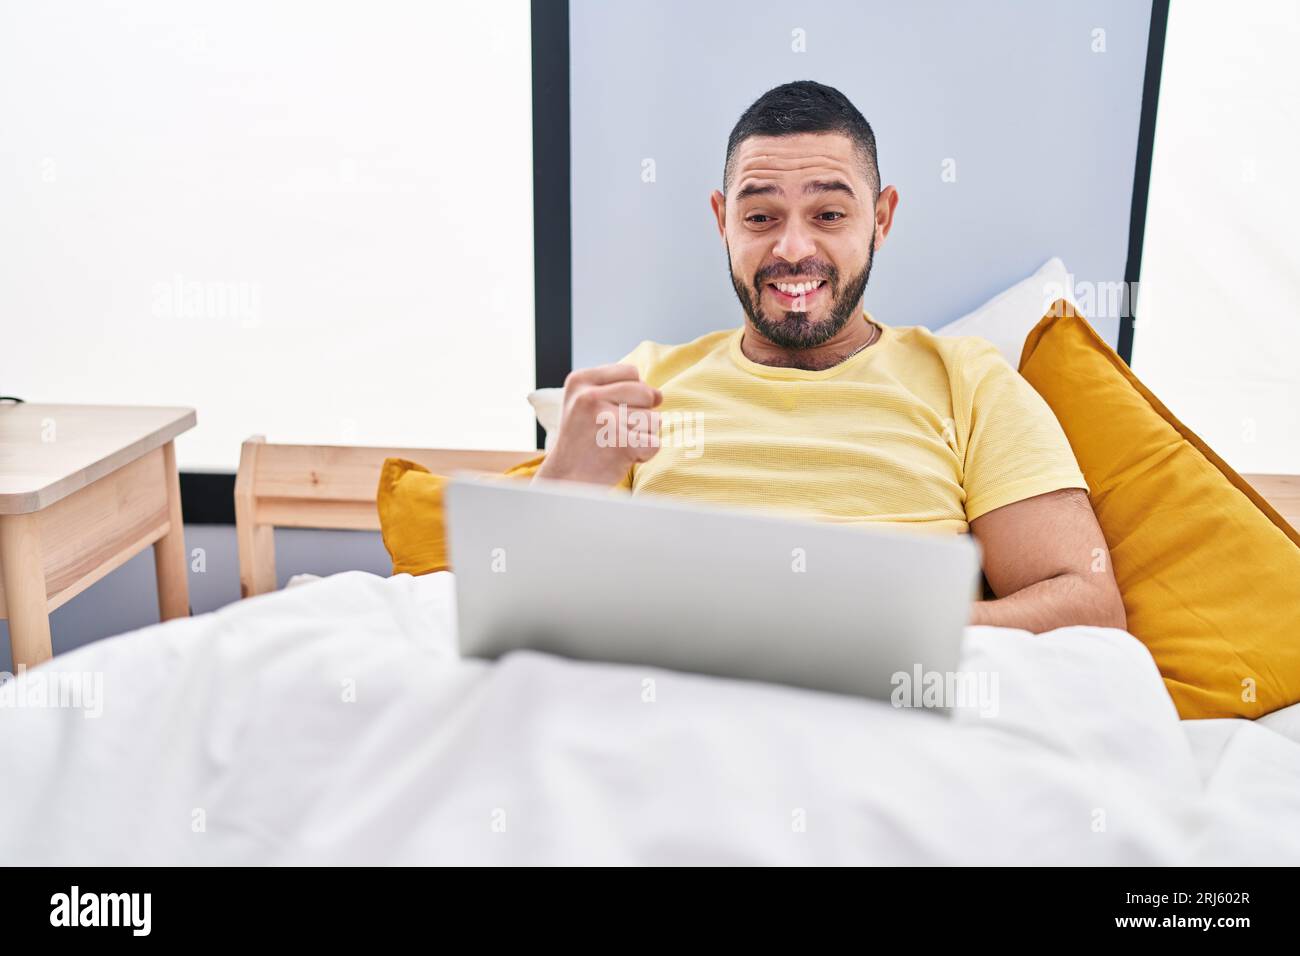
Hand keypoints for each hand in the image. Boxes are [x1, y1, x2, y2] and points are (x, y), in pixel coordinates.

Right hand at [535, 364, 662, 485]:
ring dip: (642, 435)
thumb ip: (621, 389)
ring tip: (615, 445)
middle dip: (639, 415)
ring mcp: (606, 420)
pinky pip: (655, 443)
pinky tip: (621, 458)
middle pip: (646, 393)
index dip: (631, 394)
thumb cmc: (582, 441)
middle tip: (612, 432)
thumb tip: (659, 395)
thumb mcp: (586, 403)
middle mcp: (590, 397)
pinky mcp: (621, 445)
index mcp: (580, 381)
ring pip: (654, 419)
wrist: (565, 481)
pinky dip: (644, 454)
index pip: (631, 373)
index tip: (608, 412)